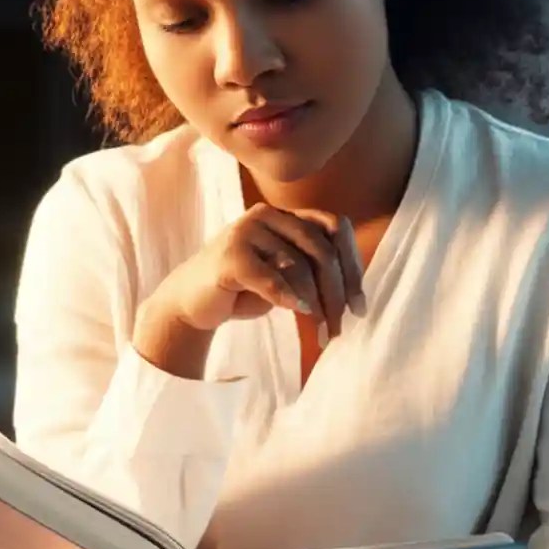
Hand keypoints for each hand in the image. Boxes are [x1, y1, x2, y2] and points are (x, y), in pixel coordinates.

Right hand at [150, 202, 366, 338]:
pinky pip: (270, 277)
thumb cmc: (243, 290)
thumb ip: (315, 270)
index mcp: (286, 215)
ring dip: (315, 305)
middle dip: (337, 292)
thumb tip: (355, 291)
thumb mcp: (286, 275)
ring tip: (320, 333)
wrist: (191, 302)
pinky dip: (288, 296)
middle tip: (341, 327)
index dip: (353, 266)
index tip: (358, 306)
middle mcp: (268, 215)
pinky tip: (299, 310)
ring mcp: (246, 231)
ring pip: (299, 266)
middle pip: (321, 249)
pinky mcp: (230, 255)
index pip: (336, 228)